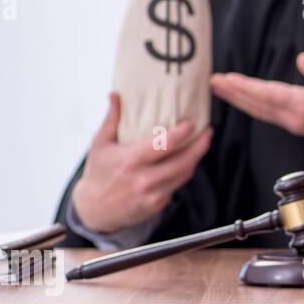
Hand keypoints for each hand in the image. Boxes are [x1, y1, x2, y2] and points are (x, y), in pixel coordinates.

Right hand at [71, 92, 213, 234]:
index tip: (192, 122)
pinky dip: (184, 171)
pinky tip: (186, 160)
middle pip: (184, 161)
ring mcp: (153, 194)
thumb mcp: (100, 144)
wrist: (95, 209)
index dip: (183, 133)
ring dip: (196, 158)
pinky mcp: (158, 204)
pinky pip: (178, 185)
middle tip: (208, 132)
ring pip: (185, 173)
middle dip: (201, 145)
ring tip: (202, 143)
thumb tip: (115, 94)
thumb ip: (111, 119)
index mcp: (131, 161)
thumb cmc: (98, 173)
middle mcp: (144, 179)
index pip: (164, 145)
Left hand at [210, 51, 303, 144]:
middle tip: (213, 82)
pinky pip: (266, 115)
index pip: (266, 94)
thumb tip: (302, 59)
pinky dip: (251, 106)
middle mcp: (294, 117)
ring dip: (239, 100)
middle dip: (233, 93)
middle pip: (256, 105)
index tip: (226, 79)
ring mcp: (294, 123)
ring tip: (222, 89)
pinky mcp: (296, 125)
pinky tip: (245, 101)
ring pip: (259, 112)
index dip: (244, 86)